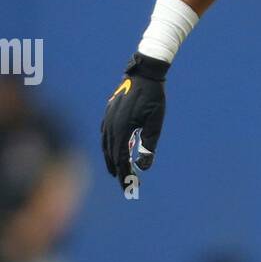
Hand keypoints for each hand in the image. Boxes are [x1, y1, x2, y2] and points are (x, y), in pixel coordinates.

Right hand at [101, 52, 168, 189]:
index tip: (131, 187)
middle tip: (126, 186)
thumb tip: (144, 167)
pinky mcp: (108, 114)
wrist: (144, 74)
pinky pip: (105, 136)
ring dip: (111, 161)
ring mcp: (107, 119)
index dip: (126, 175)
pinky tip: (112, 152)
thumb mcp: (155, 123)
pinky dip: (108, 148)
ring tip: (118, 173)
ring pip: (106, 146)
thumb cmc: (153, 98)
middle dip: (119, 172)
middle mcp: (110, 126)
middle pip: (112, 155)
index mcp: (121, 129)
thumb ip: (149, 145)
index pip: (121, 159)